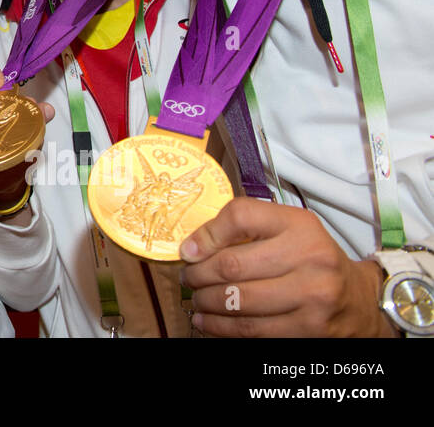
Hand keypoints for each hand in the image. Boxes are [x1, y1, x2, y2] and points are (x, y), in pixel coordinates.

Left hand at [179, 197, 396, 336]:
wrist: (358, 298)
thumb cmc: (311, 258)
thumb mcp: (287, 229)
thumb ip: (244, 226)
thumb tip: (192, 248)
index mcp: (299, 225)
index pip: (240, 216)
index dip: (206, 234)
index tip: (189, 250)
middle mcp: (309, 257)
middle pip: (232, 265)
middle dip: (199, 275)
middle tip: (189, 278)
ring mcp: (312, 296)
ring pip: (238, 301)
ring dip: (207, 303)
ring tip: (197, 301)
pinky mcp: (309, 329)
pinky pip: (252, 330)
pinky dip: (222, 328)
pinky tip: (208, 323)